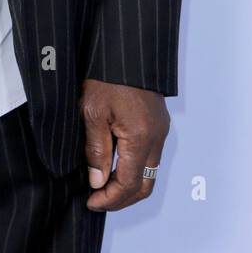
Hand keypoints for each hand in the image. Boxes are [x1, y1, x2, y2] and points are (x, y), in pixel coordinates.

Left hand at [80, 79, 169, 212]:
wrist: (125, 50)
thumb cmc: (107, 76)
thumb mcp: (92, 112)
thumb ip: (96, 150)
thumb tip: (98, 182)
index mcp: (141, 137)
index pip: (129, 184)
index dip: (110, 199)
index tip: (91, 202)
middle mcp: (157, 138)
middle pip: (145, 184)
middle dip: (121, 199)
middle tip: (97, 201)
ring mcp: (160, 131)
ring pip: (149, 172)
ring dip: (128, 185)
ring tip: (103, 187)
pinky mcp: (158, 124)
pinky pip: (150, 157)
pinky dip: (134, 169)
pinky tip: (114, 166)